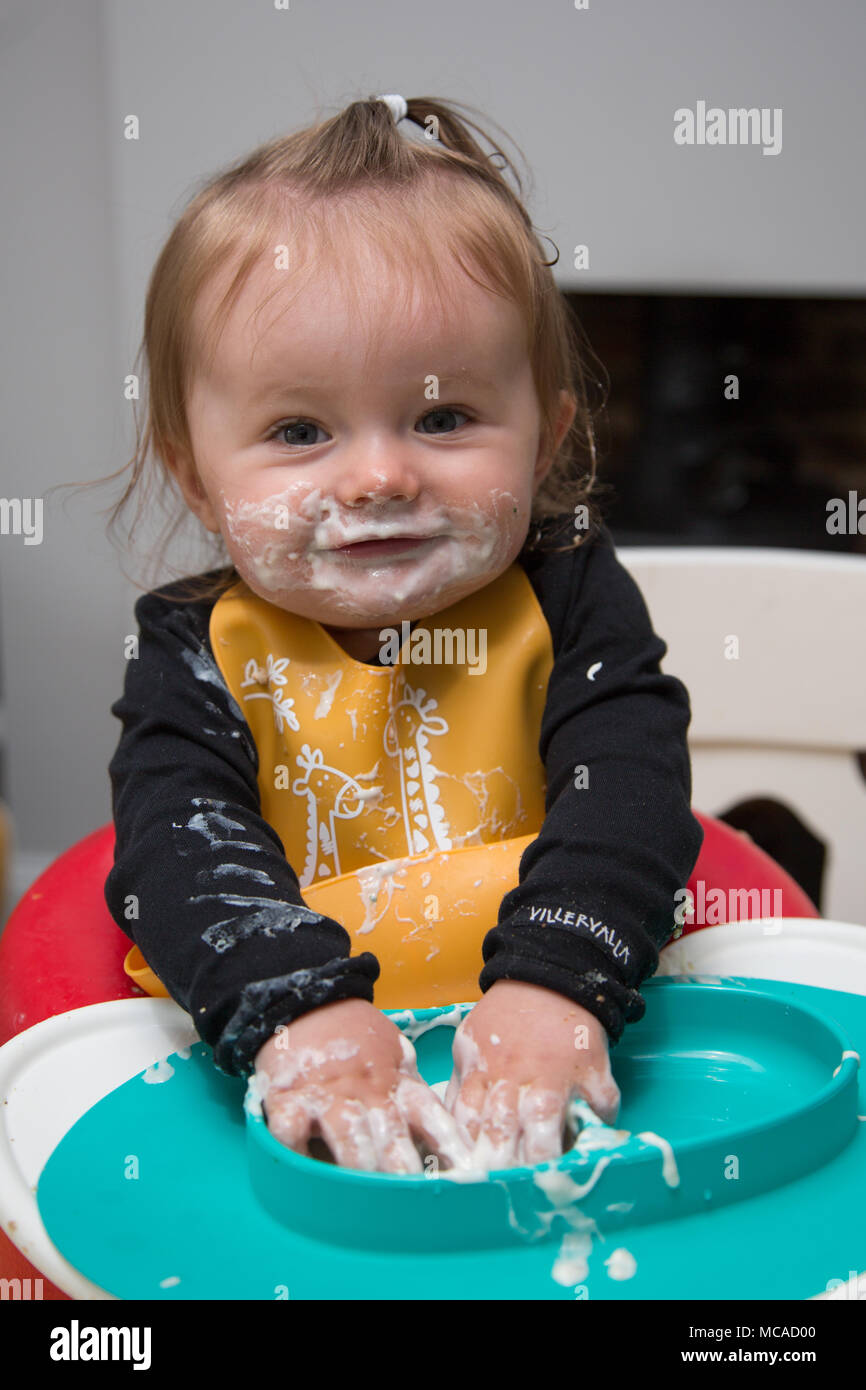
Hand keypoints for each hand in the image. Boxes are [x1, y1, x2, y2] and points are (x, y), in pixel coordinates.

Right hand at [254, 997, 470, 1173]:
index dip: (451, 1145)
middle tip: (415, 1197)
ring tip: (367, 1192)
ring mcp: (327, 1095)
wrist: (308, 1002)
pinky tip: (306, 1171)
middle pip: (390, 1133)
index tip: (468, 1173)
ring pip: (347, 1134)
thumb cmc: (357, 1036)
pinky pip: (291, 1132)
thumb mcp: (395, 1053)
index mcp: (397, 1082)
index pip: (431, 1115)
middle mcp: (366, 1091)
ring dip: (359, 1163)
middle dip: (404, 1167)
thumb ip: (412, 1089)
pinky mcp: (288, 1100)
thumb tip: (444, 1129)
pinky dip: (297, 1154)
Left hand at [443, 979, 620, 1168]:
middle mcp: (516, 1075)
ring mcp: (556, 1073)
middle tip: (497, 1192)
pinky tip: (594, 1142)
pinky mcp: (591, 1069)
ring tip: (541, 1181)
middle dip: (499, 1162)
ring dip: (542, 1153)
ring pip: (545, 1120)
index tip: (465, 1180)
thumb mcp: (470, 1044)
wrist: (551, 976)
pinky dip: (599, 1124)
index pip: (468, 1120)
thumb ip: (462, 1088)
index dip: (466, 1152)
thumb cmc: (506, 1019)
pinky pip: (599, 1104)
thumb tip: (445, 1129)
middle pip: (503, 1126)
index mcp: (483, 1070)